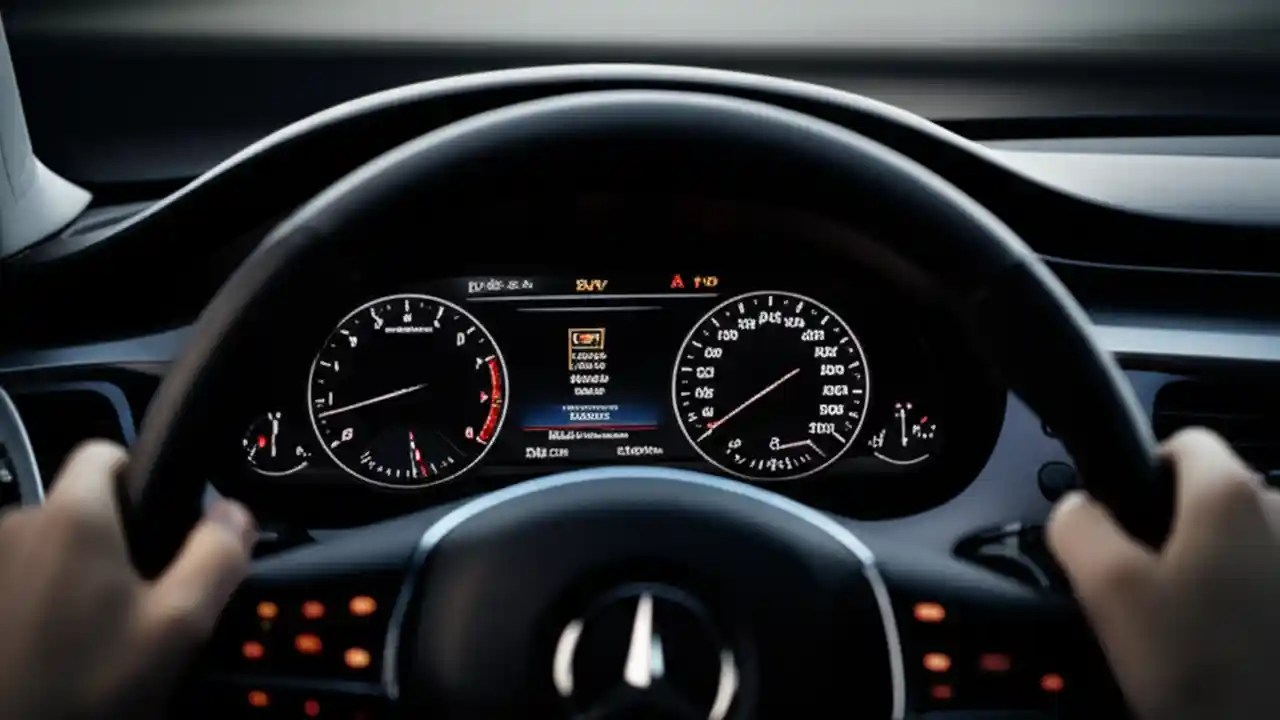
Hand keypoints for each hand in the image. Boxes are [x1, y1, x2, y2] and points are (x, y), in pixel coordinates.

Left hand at [0, 441, 253, 719]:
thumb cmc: (87, 686)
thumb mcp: (178, 627)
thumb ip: (217, 557)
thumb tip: (234, 513)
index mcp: (73, 516)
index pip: (105, 451)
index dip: (141, 478)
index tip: (162, 528)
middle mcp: (16, 524)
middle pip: (79, 506)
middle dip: (112, 541)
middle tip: (138, 601)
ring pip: (48, 548)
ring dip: (72, 576)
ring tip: (92, 635)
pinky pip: (20, 579)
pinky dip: (40, 600)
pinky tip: (56, 646)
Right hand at [1049, 428, 1279, 719]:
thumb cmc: (1206, 668)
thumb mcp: (1108, 590)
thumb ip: (1077, 527)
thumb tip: (1075, 508)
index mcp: (1230, 493)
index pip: (1182, 442)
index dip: (1143, 476)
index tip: (1129, 530)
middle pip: (1215, 497)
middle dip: (1182, 534)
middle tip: (1158, 596)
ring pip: (1247, 546)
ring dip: (1224, 574)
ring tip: (1202, 632)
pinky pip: (1267, 582)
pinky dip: (1253, 604)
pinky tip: (1237, 647)